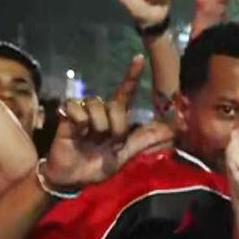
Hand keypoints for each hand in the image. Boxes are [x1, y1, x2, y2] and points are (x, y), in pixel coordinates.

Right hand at [44, 56, 172, 189]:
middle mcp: (100, 111)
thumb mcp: (125, 154)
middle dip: (116, 128)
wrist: (74, 179)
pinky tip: (76, 134)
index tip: (139, 58)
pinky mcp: (66, 115)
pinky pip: (77, 110)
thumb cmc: (98, 165)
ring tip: (89, 139)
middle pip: (116, 106)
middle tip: (108, 142)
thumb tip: (173, 130)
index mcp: (114, 117)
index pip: (124, 93)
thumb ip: (146, 140)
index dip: (131, 76)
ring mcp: (83, 111)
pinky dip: (80, 124)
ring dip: (98, 128)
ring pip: (97, 107)